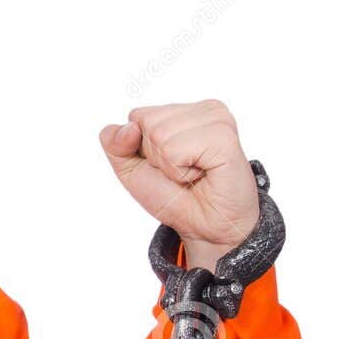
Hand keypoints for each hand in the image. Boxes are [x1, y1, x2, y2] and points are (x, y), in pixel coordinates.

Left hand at [98, 99, 259, 271]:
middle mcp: (203, 110)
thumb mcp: (130, 168)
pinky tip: (201, 174)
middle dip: (156, 156)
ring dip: (170, 166)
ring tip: (193, 174)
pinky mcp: (224, 138)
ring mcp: (217, 121)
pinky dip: (180, 171)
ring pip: (159, 134)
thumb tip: (129, 126)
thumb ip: (114, 142)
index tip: (167, 164)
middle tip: (182, 171)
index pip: (137, 115)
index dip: (141, 148)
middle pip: (147, 122)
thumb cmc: (174, 196)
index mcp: (184, 110)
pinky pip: (176, 149)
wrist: (204, 228)